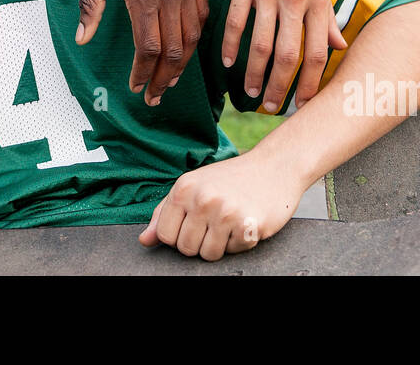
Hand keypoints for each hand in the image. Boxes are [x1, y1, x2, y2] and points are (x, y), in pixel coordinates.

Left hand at [77, 0, 208, 105]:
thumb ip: (90, 5)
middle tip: (153, 96)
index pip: (148, 46)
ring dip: (181, 64)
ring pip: (192, 37)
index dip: (142, 71)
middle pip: (174, 49)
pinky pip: (203, 16)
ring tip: (167, 81)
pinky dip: (196, 39)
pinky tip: (184, 51)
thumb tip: (82, 39)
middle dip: (163, 78)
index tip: (134, 87)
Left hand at [137, 150, 303, 260]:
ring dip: (220, 244)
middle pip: (186, 249)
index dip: (179, 236)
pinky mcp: (247, 225)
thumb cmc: (231, 178)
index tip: (194, 224)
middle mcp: (202, 199)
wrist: (274, 166)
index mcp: (184, 188)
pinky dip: (240, 243)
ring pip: (208, 255)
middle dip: (200, 242)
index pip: (164, 235)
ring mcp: (225, 212)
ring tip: (230, 222)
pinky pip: (233, 252)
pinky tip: (245, 222)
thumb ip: (165, 213)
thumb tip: (144, 241)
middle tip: (216, 222)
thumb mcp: (194, 186)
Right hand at [224, 0, 345, 112]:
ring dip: (254, 73)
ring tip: (250, 93)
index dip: (311, 83)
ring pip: (260, 43)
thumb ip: (328, 14)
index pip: (317, 52)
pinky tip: (228, 62)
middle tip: (272, 108)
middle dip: (280, 87)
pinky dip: (232, 45)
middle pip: (288, 54)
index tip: (304, 104)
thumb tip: (340, 47)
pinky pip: (236, 20)